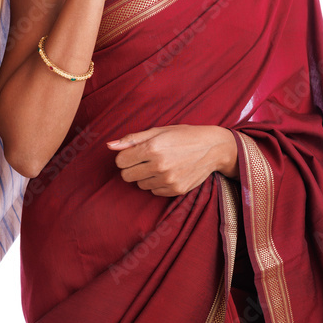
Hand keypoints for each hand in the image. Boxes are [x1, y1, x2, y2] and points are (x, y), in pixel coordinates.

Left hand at [106, 124, 239, 196]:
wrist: (213, 148)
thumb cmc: (183, 136)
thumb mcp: (158, 131)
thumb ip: (132, 139)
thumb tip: (110, 146)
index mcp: (153, 148)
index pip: (120, 161)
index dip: (125, 156)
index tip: (134, 152)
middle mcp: (159, 166)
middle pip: (126, 176)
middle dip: (131, 167)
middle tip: (144, 159)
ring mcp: (168, 180)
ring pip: (140, 184)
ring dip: (144, 176)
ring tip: (159, 165)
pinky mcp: (176, 190)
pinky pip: (153, 191)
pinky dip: (156, 183)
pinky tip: (168, 173)